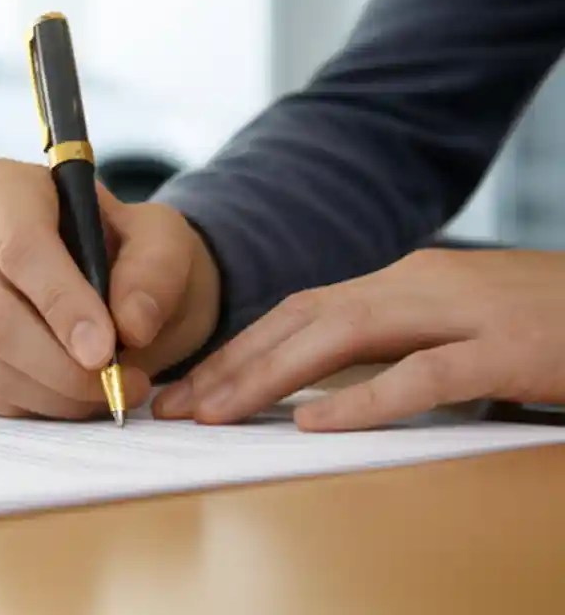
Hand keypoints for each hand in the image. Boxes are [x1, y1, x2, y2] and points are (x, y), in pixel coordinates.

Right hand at [0, 158, 220, 419]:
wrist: (111, 287)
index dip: (61, 303)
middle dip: (61, 366)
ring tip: (109, 389)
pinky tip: (71, 393)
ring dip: (56, 394)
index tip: (105, 349)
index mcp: (2, 188)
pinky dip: (35, 406)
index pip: (18, 247)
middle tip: (119, 384)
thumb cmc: (129, 254)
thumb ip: (156, 272)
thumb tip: (131, 324)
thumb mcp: (163, 242)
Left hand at [152, 248, 564, 430]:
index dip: (236, 349)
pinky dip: (365, 399)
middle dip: (230, 365)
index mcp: (402, 281)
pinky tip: (316, 422)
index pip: (297, 313)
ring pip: (342, 337)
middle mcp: (418, 284)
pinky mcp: (505, 348)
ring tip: (217, 412)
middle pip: (301, 321)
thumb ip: (390, 347)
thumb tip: (318, 386)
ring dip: (269, 377)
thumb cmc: (540, 325)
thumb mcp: (451, 328)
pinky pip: (423, 375)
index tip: (188, 387)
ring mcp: (461, 312)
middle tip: (176, 406)